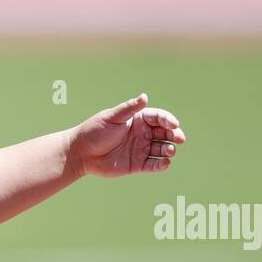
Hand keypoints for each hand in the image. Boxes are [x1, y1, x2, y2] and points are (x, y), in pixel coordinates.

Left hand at [71, 93, 185, 177]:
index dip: (168, 120)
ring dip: (168, 149)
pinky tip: (165, 163)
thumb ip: (129, 108)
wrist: (82, 152)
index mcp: (138, 120)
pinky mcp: (137, 164)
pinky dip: (161, 165)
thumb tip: (144, 96)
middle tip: (180, 138)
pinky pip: (153, 165)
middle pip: (164, 133)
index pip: (159, 117)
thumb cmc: (95, 130)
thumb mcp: (112, 117)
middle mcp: (143, 134)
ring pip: (161, 149)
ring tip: (170, 151)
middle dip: (174, 135)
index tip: (174, 124)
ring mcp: (141, 149)